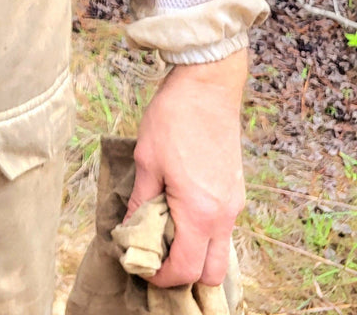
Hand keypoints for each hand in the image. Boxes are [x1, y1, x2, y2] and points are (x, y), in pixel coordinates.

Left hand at [129, 49, 247, 286]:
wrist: (208, 85)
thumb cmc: (174, 119)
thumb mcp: (147, 160)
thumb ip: (140, 202)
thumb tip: (129, 230)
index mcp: (200, 213)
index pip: (186, 269)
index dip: (162, 278)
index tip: (142, 268)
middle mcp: (224, 215)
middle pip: (212, 273)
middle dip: (185, 275)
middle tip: (157, 258)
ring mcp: (234, 203)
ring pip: (220, 250)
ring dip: (195, 252)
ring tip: (164, 231)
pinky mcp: (235, 190)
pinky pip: (222, 227)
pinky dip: (203, 232)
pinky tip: (178, 210)